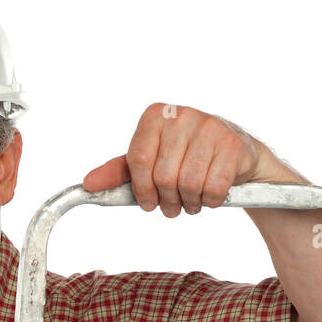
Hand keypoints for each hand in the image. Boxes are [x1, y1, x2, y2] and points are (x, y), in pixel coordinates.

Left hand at [83, 103, 262, 216]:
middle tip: (174, 206)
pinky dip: (211, 201)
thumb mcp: (149, 161)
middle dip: (168, 201)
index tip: (149, 203)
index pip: (139, 161)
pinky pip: (214, 188)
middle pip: (164, 177)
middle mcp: (182, 115)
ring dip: (190, 203)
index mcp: (156, 116)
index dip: (142, 190)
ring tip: (192, 201)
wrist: (233, 152)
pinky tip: (210, 196)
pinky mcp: (232, 144)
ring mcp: (209, 127)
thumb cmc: (185, 157)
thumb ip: (119, 172)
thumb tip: (88, 185)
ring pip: (188, 184)